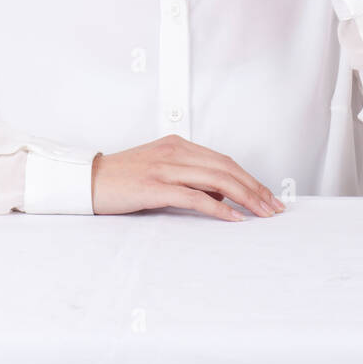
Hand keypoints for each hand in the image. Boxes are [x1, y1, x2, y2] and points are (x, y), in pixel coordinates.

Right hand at [91, 135, 285, 219]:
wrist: (88, 180)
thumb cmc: (122, 179)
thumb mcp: (160, 171)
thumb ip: (189, 177)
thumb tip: (221, 193)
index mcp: (178, 145)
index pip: (224, 160)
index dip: (249, 178)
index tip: (267, 195)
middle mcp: (175, 152)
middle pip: (227, 168)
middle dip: (255, 188)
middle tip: (274, 207)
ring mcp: (166, 168)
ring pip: (218, 179)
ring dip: (245, 197)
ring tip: (262, 213)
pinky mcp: (156, 187)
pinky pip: (196, 197)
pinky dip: (220, 208)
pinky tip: (234, 218)